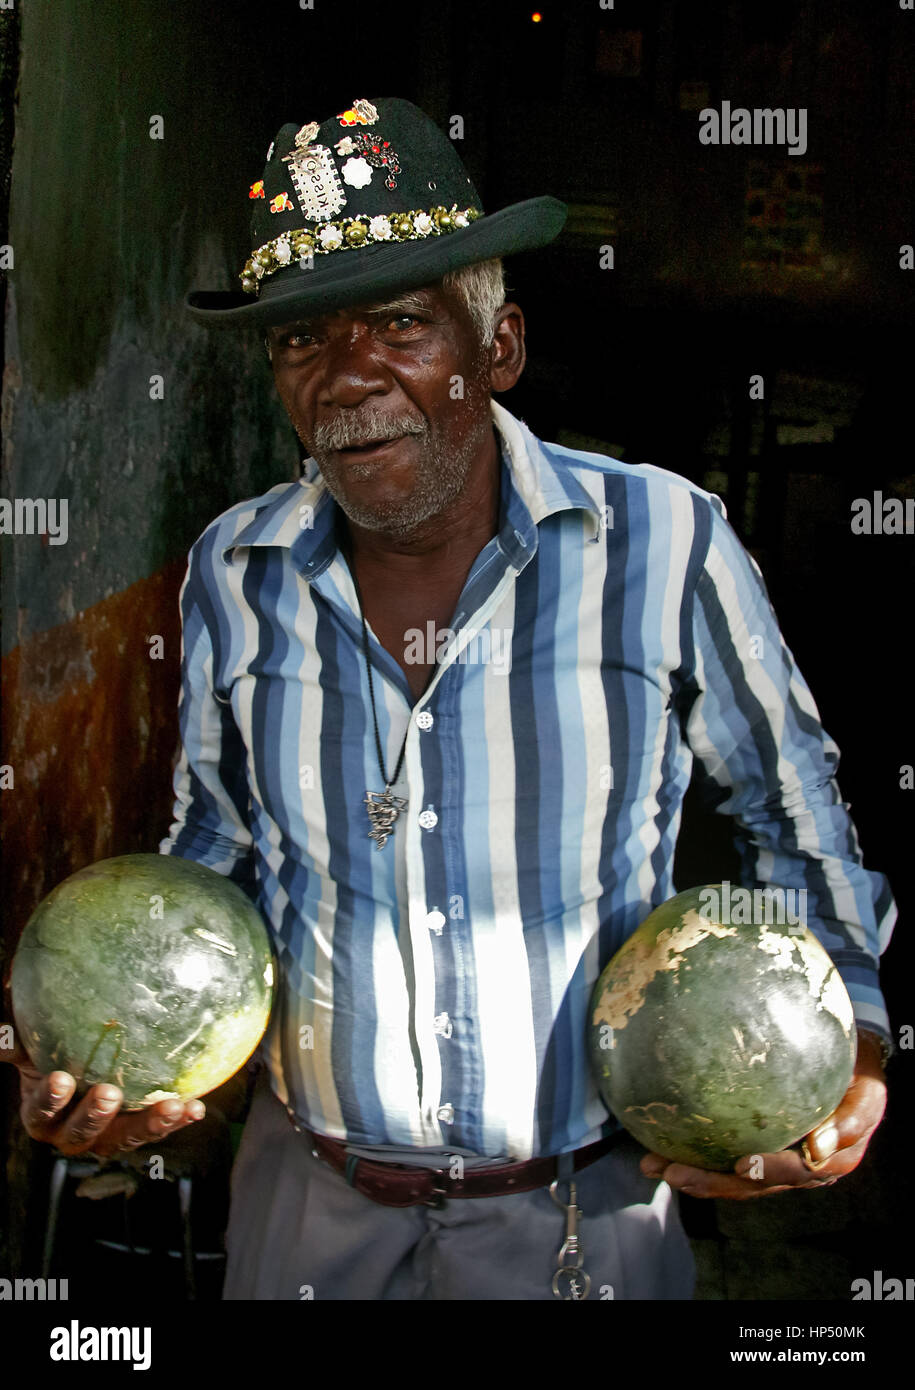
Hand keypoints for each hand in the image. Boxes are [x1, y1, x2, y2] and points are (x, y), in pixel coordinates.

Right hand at [5, 1035, 204, 1158]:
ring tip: (170, 1108)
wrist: (84, 1053)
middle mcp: (70, 1131)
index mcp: (41, 1112)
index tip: (60, 1079)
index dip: (47, 1102)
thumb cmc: (49, 1040)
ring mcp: (106, 1135)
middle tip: (108, 1093)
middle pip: (80, 1135)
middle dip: (93, 1117)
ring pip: (123, 1139)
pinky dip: (175, 1120)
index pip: (39, 1112)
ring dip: (146, 1125)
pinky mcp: (136, 1129)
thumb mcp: (29, 1033)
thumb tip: (2, 1033)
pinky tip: (195, 1107)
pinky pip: (155, 1128)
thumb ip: (15, 1034)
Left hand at [639, 1027, 886, 1198]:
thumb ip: (852, 1120)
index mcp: (826, 1162)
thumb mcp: (868, 1095)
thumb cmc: (860, 1075)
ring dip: (693, 1173)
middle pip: (749, 1184)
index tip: (736, 1165)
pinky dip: (696, 1152)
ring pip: (731, 1176)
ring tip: (653, 1164)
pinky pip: (725, 1155)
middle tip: (670, 1171)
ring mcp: (776, 1162)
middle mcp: (796, 1169)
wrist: (855, 1064)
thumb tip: (818, 1148)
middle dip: (708, 1181)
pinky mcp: (759, 1147)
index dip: (763, 1172)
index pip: (789, 1173)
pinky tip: (663, 1142)